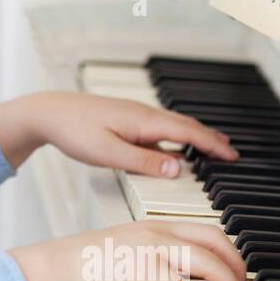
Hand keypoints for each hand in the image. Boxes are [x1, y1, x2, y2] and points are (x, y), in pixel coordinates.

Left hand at [0, 90, 238, 176]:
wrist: (46, 112)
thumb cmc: (73, 130)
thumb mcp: (108, 153)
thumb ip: (143, 162)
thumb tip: (178, 168)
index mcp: (143, 121)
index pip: (188, 133)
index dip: (212, 145)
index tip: (233, 156)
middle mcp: (142, 115)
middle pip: (185, 127)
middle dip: (210, 139)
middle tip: (231, 153)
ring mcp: (133, 117)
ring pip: (172, 127)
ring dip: (194, 138)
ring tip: (211, 149)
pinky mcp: (123, 121)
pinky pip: (157, 131)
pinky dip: (174, 139)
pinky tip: (173, 150)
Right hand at [8, 220, 257, 280]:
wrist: (58, 265)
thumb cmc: (86, 261)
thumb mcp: (126, 248)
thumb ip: (152, 256)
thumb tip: (176, 278)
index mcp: (155, 224)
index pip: (206, 231)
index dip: (230, 252)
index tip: (239, 272)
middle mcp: (158, 232)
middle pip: (216, 243)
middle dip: (239, 268)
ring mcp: (152, 251)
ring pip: (209, 264)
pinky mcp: (144, 273)